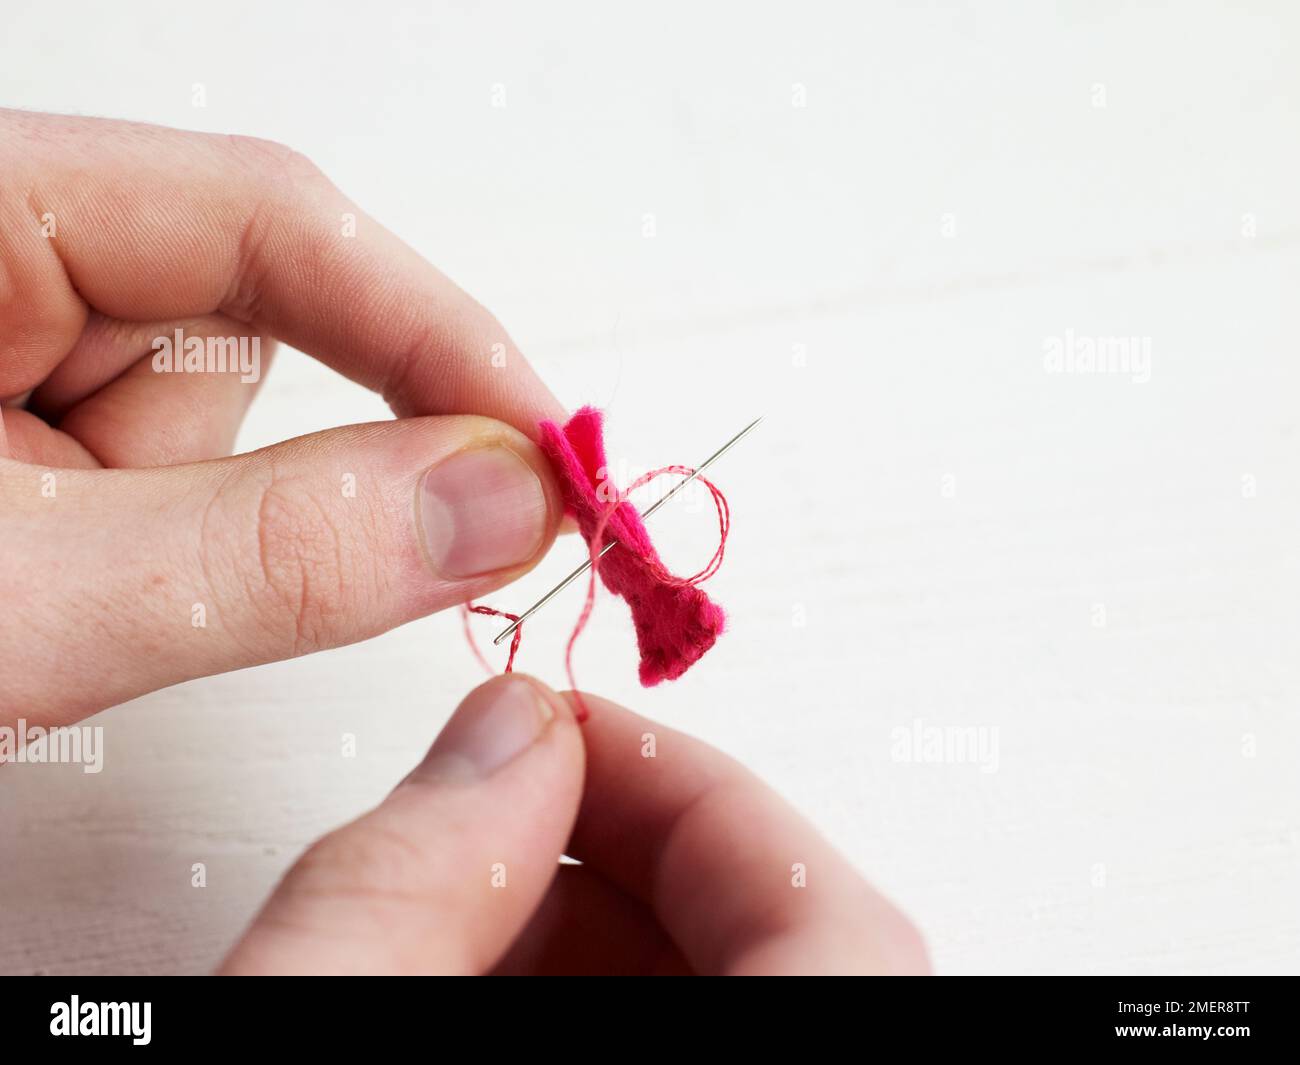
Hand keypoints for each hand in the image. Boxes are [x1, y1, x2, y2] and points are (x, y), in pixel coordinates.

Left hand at [0, 110, 564, 726]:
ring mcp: (0, 348)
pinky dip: (152, 559)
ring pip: (206, 426)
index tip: (545, 454)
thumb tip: (502, 505)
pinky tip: (52, 601)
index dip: (432, 334)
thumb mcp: (27, 602)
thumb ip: (272, 551)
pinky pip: (160, 479)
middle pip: (245, 329)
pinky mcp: (13, 433)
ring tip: (54, 612)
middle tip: (234, 594)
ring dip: (188, 536)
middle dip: (269, 482)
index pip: (271, 220)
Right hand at [219, 676, 929, 975]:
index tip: (574, 734)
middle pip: (787, 937)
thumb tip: (504, 733)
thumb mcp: (312, 1032)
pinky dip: (583, 984)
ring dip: (592, 921)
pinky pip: (683, 1034)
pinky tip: (465, 969)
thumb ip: (403, 889)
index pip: (827, 910)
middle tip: (501, 806)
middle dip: (628, 848)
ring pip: (724, 990)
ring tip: (457, 903)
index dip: (695, 790)